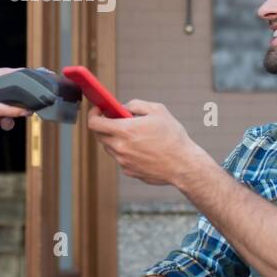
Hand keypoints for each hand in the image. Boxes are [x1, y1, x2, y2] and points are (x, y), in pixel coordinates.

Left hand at [86, 100, 202, 186]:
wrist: (183, 165)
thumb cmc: (172, 136)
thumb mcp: (157, 110)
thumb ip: (135, 105)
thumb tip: (122, 107)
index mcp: (124, 130)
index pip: (94, 123)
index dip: (93, 115)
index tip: (98, 110)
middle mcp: (120, 147)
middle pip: (99, 135)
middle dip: (104, 125)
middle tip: (115, 119)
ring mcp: (123, 161)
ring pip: (110, 147)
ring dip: (116, 138)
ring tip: (133, 134)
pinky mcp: (129, 171)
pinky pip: (121, 157)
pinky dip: (126, 151)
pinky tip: (141, 148)